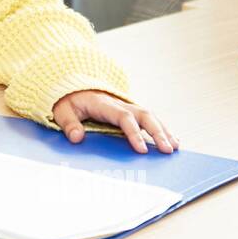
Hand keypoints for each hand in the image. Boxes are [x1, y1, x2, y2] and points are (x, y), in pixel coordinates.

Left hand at [52, 90, 177, 153]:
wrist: (72, 88)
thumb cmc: (68, 101)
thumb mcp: (62, 110)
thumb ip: (69, 124)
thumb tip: (77, 137)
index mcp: (103, 104)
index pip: (123, 118)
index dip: (134, 133)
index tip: (142, 149)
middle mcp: (119, 104)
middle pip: (144, 115)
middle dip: (158, 132)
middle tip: (168, 150)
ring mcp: (126, 107)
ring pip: (150, 116)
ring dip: (164, 131)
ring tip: (175, 147)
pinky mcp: (130, 111)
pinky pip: (149, 119)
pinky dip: (162, 129)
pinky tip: (173, 140)